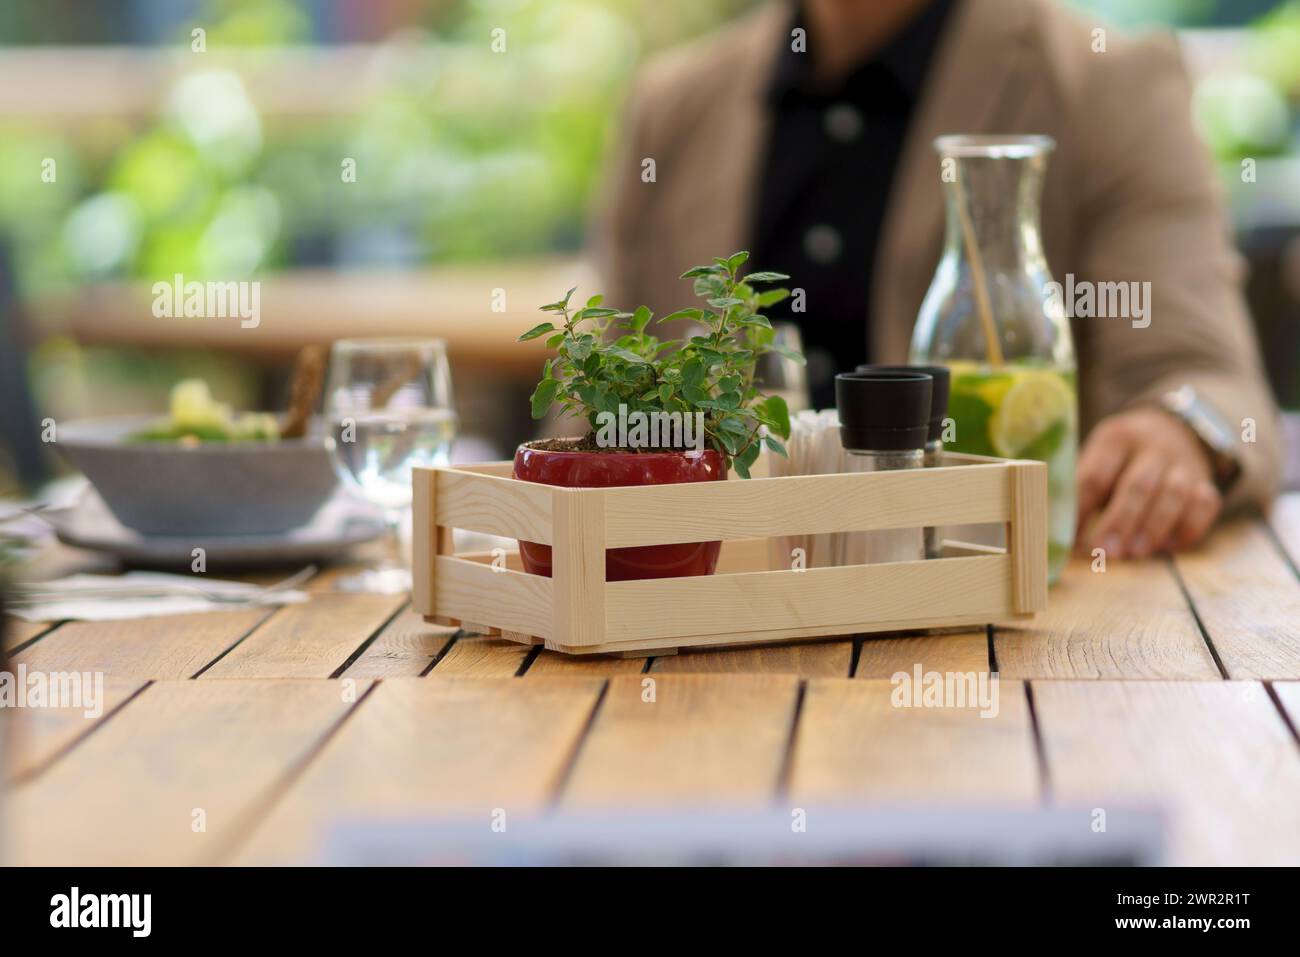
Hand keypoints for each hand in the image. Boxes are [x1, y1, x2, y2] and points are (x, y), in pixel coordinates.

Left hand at [1076, 407, 1221, 558]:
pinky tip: (1167, 547)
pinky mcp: (1206, 483)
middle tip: (1106, 552)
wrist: (1172, 430)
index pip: (1095, 476)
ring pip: (1174, 495)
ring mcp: (1184, 465)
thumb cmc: (1120, 459)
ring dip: (1153, 528)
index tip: (1070, 540)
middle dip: (1120, 522)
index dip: (1081, 511)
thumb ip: (1080, 490)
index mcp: (1116, 439)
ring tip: (1135, 553)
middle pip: (1137, 485)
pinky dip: (1188, 529)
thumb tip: (1056, 533)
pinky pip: (1205, 506)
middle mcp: (1153, 448)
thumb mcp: (1097, 459)